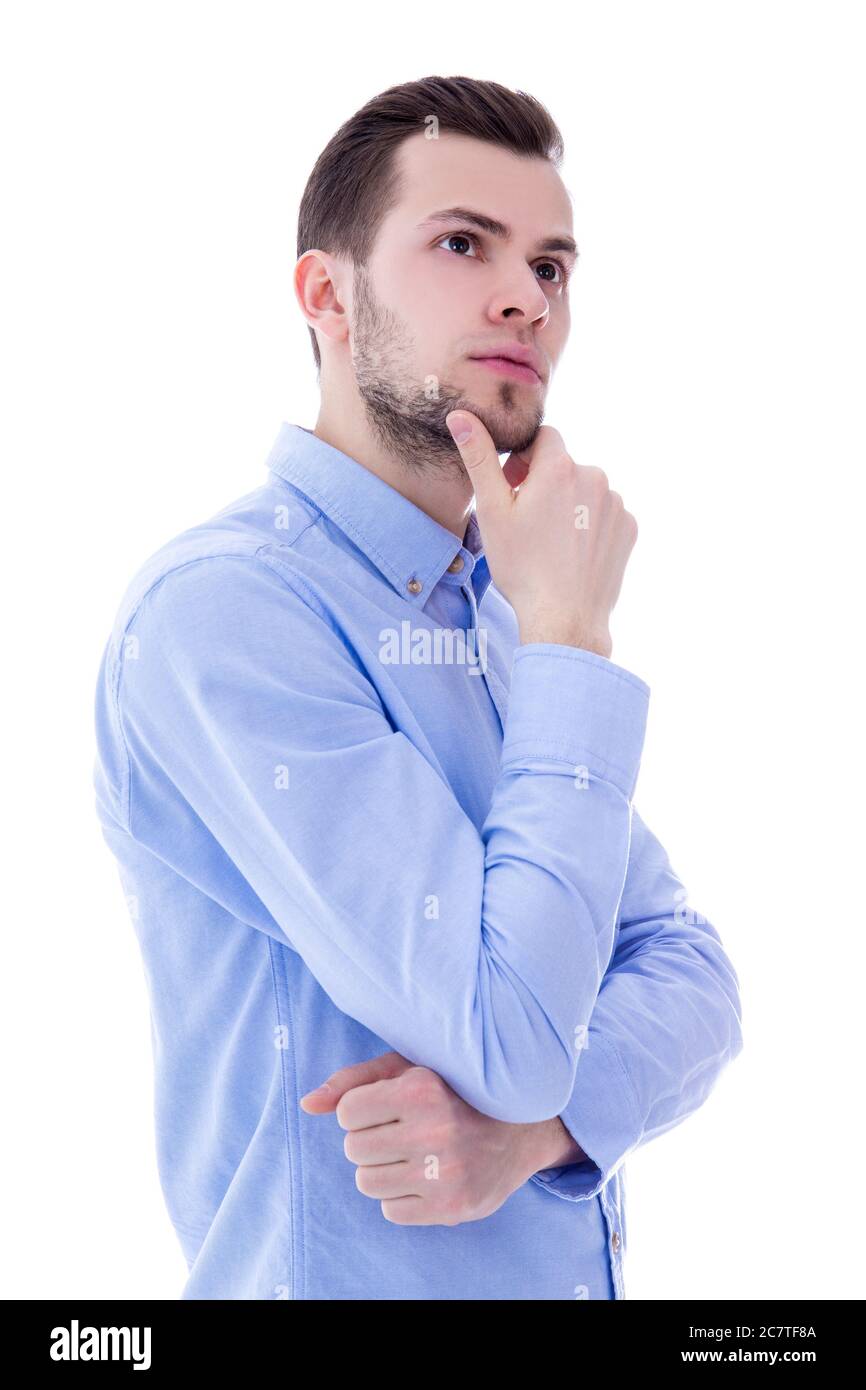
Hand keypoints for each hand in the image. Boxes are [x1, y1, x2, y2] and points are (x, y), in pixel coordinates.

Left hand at [299, 1051, 581, 1225]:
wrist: (522, 1130)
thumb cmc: (452, 1091)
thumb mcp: (408, 1070)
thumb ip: (354, 1081)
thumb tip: (307, 1105)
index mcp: (422, 1087)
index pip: (348, 1112)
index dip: (361, 1111)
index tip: (386, 1108)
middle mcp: (434, 1128)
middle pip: (354, 1149)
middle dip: (370, 1141)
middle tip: (403, 1131)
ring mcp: (445, 1171)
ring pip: (367, 1182)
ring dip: (382, 1170)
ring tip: (413, 1154)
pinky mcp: (452, 1206)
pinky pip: (390, 1210)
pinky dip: (401, 1197)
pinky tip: (425, 1177)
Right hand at [446, 411, 637, 655]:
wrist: (564, 619)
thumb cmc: (522, 567)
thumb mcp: (492, 511)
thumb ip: (478, 458)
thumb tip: (461, 415)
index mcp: (560, 467)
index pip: (543, 437)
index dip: (524, 460)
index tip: (514, 489)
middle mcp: (596, 477)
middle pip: (565, 465)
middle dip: (546, 483)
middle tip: (527, 521)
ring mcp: (617, 504)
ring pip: (586, 490)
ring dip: (569, 503)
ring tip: (551, 541)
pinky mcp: (629, 528)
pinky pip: (606, 514)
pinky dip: (590, 525)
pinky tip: (573, 552)